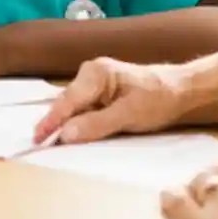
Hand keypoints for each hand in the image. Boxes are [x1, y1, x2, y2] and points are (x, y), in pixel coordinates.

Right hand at [33, 55, 217, 144]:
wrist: (180, 90)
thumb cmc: (158, 99)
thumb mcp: (129, 115)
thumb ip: (96, 124)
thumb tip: (66, 135)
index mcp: (96, 73)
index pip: (67, 101)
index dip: (51, 122)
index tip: (37, 140)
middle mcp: (90, 73)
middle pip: (67, 103)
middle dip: (54, 123)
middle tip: (39, 145)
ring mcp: (93, 81)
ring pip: (73, 106)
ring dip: (66, 124)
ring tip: (50, 142)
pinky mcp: (99, 91)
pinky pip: (82, 108)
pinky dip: (77, 121)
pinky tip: (72, 133)